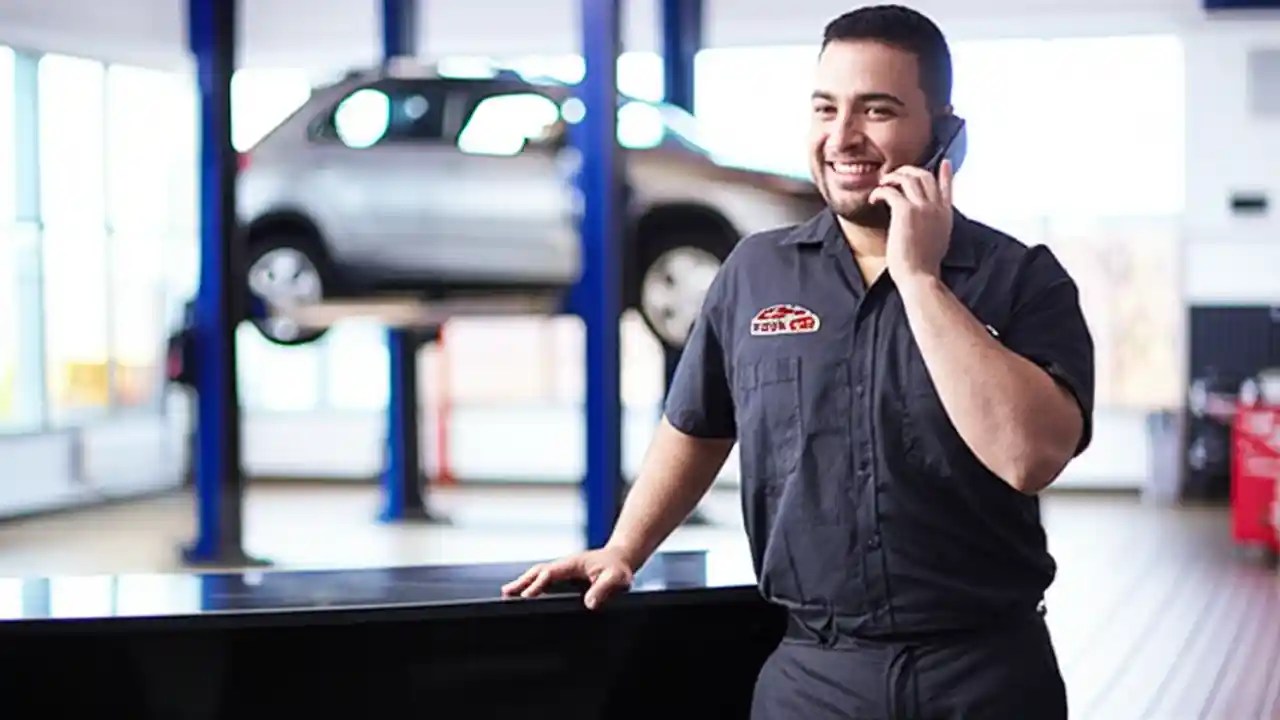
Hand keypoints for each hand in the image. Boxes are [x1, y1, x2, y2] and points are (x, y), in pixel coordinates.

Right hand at [500, 546, 637, 609]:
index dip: (537, 585)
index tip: (525, 597)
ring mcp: (563, 571)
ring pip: (539, 575)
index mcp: (573, 563)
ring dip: (523, 582)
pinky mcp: (564, 577)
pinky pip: (544, 580)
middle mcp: (564, 566)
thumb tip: (589, 603)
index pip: (550, 574)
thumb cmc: (618, 568)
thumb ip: (604, 589)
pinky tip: (525, 595)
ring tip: (507, 594)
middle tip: (506, 593)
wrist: (620, 559)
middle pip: (538, 572)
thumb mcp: (616, 578)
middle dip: (522, 582)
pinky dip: (532, 585)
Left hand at [868, 159, 954, 283]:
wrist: (919, 276)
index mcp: (945, 215)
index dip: (946, 173)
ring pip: (909, 177)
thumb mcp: (938, 242)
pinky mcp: (906, 211)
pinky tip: (873, 199)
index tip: (945, 162)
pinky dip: (880, 191)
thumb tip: (926, 222)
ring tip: (882, 185)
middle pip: (925, 175)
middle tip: (893, 177)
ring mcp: (923, 207)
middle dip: (907, 171)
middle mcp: (937, 207)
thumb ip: (935, 226)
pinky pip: (891, 190)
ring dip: (892, 178)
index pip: (948, 187)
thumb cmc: (923, 266)